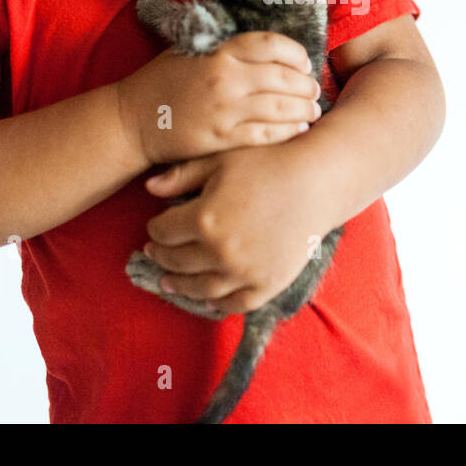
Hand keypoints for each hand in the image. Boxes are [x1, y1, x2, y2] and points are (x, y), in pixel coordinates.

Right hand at [116, 31, 322, 166]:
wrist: (131, 120)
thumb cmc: (160, 82)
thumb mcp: (189, 51)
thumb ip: (225, 48)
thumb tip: (265, 48)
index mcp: (219, 52)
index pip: (271, 44)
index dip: (296, 53)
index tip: (304, 63)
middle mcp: (225, 78)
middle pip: (284, 78)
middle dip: (306, 84)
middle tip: (314, 90)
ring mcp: (224, 110)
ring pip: (280, 108)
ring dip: (304, 109)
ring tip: (313, 111)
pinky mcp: (220, 138)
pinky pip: (265, 134)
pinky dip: (287, 132)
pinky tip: (297, 130)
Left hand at [138, 144, 332, 314]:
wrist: (317, 183)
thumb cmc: (268, 163)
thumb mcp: (221, 160)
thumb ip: (182, 175)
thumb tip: (148, 188)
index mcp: (203, 219)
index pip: (162, 233)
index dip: (155, 230)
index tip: (156, 227)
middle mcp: (220, 251)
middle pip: (176, 262)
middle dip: (161, 257)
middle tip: (154, 254)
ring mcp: (244, 272)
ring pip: (199, 288)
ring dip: (180, 286)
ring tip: (170, 282)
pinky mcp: (266, 285)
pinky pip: (234, 304)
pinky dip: (217, 304)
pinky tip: (208, 299)